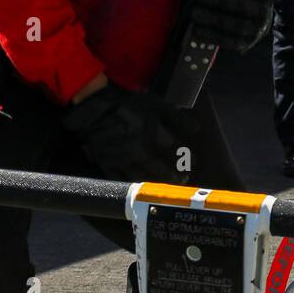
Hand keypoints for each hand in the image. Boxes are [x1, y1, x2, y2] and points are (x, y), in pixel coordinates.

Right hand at [62, 82, 192, 182]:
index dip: (187, 157)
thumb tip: (197, 130)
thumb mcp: (156, 104)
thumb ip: (176, 117)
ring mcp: (121, 158)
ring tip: (167, 185)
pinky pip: (122, 180)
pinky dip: (134, 185)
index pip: (174, 148)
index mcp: (150, 130)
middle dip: (174, 176)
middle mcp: (137, 147)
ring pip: (142, 176)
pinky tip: (143, 188)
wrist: (96, 108)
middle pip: (160, 167)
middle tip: (184, 180)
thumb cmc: (129, 104)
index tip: (195, 162)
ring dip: (157, 183)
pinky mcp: (107, 165)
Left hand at [188, 0, 273, 52]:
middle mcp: (264, 11)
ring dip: (212, 18)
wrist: (257, 20)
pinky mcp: (246, 44)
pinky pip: (229, 42)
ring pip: (235, 25)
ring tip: (194, 12)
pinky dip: (213, 36)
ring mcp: (256, 30)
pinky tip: (198, 29)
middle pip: (241, 6)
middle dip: (218, 0)